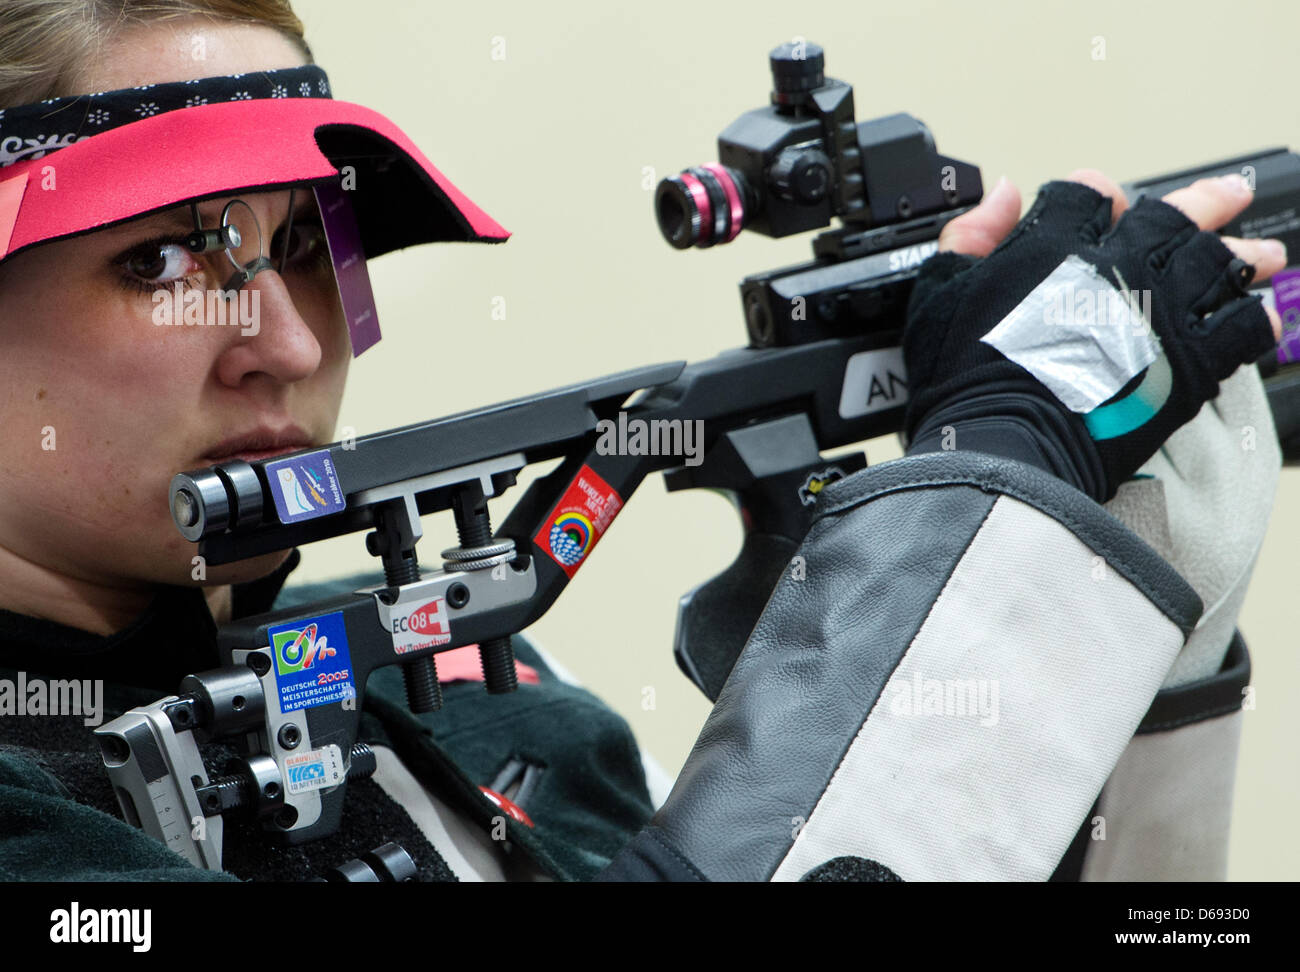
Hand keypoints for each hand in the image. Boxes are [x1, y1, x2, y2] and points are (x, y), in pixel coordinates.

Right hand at [902, 170, 1288, 502]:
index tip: (1106, 197)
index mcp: (1054, 247)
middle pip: (1174, 215)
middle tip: (1229, 195)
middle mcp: (1117, 268)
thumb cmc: (963, 385)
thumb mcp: (939, 298)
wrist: (1005, 449)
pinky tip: (1261, 317)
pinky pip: (1242, 328)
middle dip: (1205, 201)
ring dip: (1243, 254)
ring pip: (1219, 263)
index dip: (1098, 192)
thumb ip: (969, 239)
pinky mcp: (1190, 361)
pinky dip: (1256, 319)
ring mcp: (1160, 312)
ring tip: (1261, 254)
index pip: (1087, 195)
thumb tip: (999, 194)